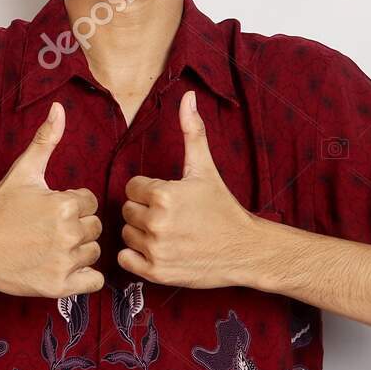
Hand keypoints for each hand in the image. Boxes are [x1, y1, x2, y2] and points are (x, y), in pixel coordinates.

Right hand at [0, 102, 103, 297]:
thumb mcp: (22, 172)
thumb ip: (46, 140)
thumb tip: (59, 108)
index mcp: (65, 204)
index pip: (90, 203)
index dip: (72, 205)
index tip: (49, 211)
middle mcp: (68, 233)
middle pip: (94, 228)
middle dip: (76, 228)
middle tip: (47, 231)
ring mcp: (64, 261)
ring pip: (94, 253)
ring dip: (79, 251)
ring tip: (50, 248)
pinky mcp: (59, 286)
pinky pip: (93, 281)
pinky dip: (84, 277)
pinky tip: (63, 267)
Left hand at [118, 91, 260, 287]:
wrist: (245, 249)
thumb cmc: (222, 207)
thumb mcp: (205, 168)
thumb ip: (192, 131)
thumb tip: (187, 96)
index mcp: (163, 194)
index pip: (132, 187)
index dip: (149, 190)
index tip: (169, 198)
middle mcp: (156, 223)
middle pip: (127, 211)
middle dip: (144, 211)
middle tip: (169, 216)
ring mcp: (155, 250)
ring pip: (126, 234)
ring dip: (141, 233)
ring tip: (167, 233)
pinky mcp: (156, 272)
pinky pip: (125, 260)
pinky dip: (136, 256)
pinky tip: (157, 250)